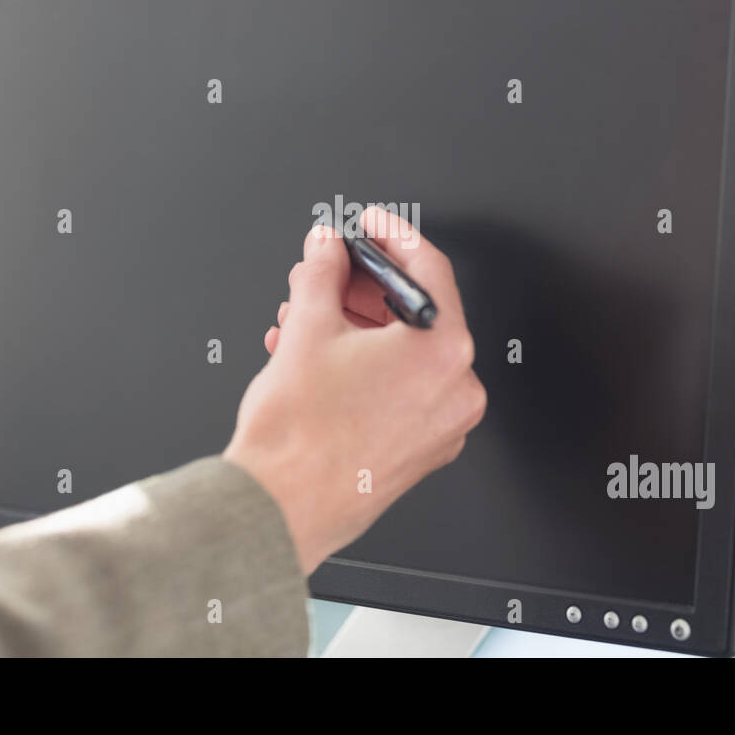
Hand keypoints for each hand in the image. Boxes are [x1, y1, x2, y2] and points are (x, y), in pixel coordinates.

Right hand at [223, 206, 486, 574]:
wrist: (279, 509)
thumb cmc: (298, 439)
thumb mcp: (307, 328)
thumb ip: (322, 271)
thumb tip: (327, 248)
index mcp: (443, 353)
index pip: (429, 269)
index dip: (393, 236)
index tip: (371, 225)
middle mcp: (456, 391)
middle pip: (416, 313)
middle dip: (362, 287)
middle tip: (327, 269)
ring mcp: (441, 426)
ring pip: (404, 353)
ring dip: (356, 326)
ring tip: (307, 315)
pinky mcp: (420, 450)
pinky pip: (401, 389)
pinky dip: (365, 365)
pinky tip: (318, 355)